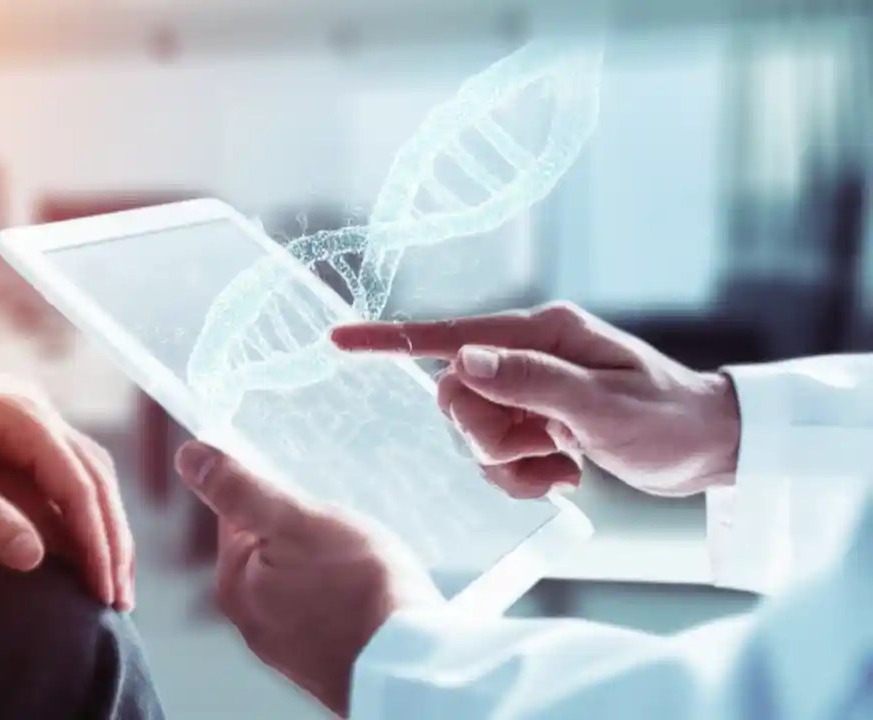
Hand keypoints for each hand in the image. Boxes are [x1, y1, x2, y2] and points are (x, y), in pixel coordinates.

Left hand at [0, 361, 132, 608]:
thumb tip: (38, 559)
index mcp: (22, 414)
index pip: (78, 485)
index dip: (96, 541)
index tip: (103, 590)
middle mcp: (37, 410)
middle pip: (97, 479)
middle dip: (113, 540)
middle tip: (120, 598)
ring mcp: (29, 417)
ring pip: (87, 474)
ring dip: (103, 525)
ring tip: (110, 579)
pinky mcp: (15, 430)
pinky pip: (62, 472)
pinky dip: (79, 511)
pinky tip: (78, 547)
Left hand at [175, 441, 444, 716]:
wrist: (412, 664)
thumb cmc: (359, 591)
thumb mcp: (295, 521)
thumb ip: (240, 490)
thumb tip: (190, 459)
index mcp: (234, 584)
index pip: (234, 516)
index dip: (270, 494)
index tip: (301, 493)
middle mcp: (253, 620)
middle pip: (268, 549)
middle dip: (299, 530)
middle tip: (338, 529)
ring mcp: (289, 645)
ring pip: (298, 579)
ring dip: (322, 562)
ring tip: (356, 558)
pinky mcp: (324, 657)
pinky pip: (325, 608)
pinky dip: (340, 592)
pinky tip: (365, 589)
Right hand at [332, 302, 740, 498]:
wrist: (708, 446)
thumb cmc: (669, 417)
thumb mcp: (604, 405)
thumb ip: (532, 381)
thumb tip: (465, 358)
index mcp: (541, 333)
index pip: (450, 334)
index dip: (391, 340)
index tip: (338, 339)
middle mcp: (526, 355)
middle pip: (456, 397)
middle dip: (489, 436)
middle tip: (544, 447)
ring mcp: (527, 390)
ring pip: (472, 432)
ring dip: (510, 462)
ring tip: (563, 465)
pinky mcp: (533, 421)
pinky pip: (494, 456)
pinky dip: (521, 475)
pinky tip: (563, 473)